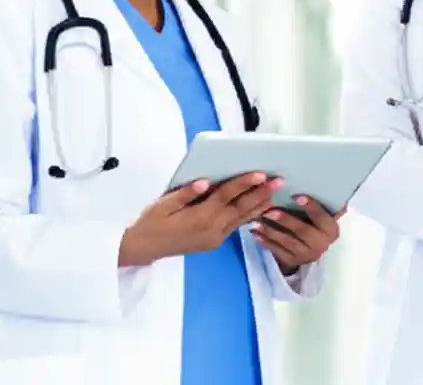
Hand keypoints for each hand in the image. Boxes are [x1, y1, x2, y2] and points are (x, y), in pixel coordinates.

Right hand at [119, 172, 281, 266]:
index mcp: (198, 217)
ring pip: (241, 218)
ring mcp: (214, 238)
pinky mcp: (214, 242)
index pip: (226, 196)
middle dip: (261, 193)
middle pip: (240, 207)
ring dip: (260, 205)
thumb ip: (185, 193)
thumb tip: (205, 181)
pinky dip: (249, 216)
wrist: (142, 249)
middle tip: (280, 181)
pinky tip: (259, 208)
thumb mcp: (163, 205)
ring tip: (276, 193)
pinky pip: (235, 226)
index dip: (243, 183)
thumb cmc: (150, 222)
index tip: (260, 173)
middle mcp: (211, 229)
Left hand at [252, 196, 344, 274]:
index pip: (321, 217)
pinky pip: (277, 251)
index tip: (296, 196)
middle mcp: (320, 244)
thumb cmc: (317, 225)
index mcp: (330, 229)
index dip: (310, 207)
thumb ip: (323, 204)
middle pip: (301, 230)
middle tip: (269, 211)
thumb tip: (324, 182)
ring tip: (256, 221)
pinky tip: (255, 233)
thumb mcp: (324, 216)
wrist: (313, 250)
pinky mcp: (292, 261)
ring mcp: (305, 255)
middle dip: (285, 220)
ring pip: (286, 241)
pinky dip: (265, 242)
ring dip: (270, 231)